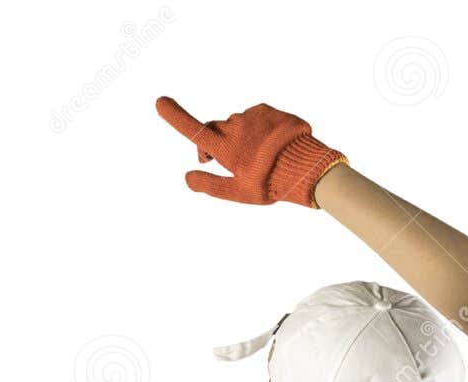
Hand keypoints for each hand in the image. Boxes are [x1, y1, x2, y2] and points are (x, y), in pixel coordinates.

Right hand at [155, 96, 345, 206]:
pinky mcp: (268, 110)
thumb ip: (210, 185)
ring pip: (237, 125)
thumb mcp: (239, 193)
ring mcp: (252, 116)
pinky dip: (257, 131)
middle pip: (215, 129)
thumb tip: (187, 177)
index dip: (175, 116)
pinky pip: (256, 118)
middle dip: (215, 142)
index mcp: (226, 147)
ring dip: (240, 137)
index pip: (194, 131)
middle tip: (225, 161)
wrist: (307, 166)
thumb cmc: (270, 184)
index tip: (160, 102)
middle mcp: (235, 126)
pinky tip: (270, 147)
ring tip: (258, 158)